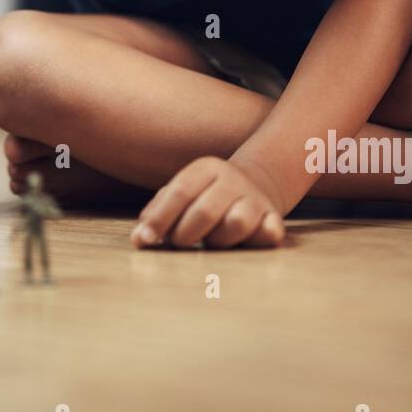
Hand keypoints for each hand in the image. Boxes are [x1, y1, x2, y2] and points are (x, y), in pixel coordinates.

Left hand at [130, 155, 284, 250]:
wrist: (255, 184)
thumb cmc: (205, 196)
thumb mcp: (183, 192)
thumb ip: (159, 211)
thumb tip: (138, 239)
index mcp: (206, 169)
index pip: (180, 192)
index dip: (160, 218)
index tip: (143, 240)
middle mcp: (232, 180)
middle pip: (204, 211)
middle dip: (185, 234)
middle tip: (179, 243)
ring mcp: (254, 199)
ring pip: (236, 223)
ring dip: (218, 240)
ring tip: (212, 240)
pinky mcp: (273, 219)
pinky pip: (271, 230)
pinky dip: (264, 234)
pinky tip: (258, 235)